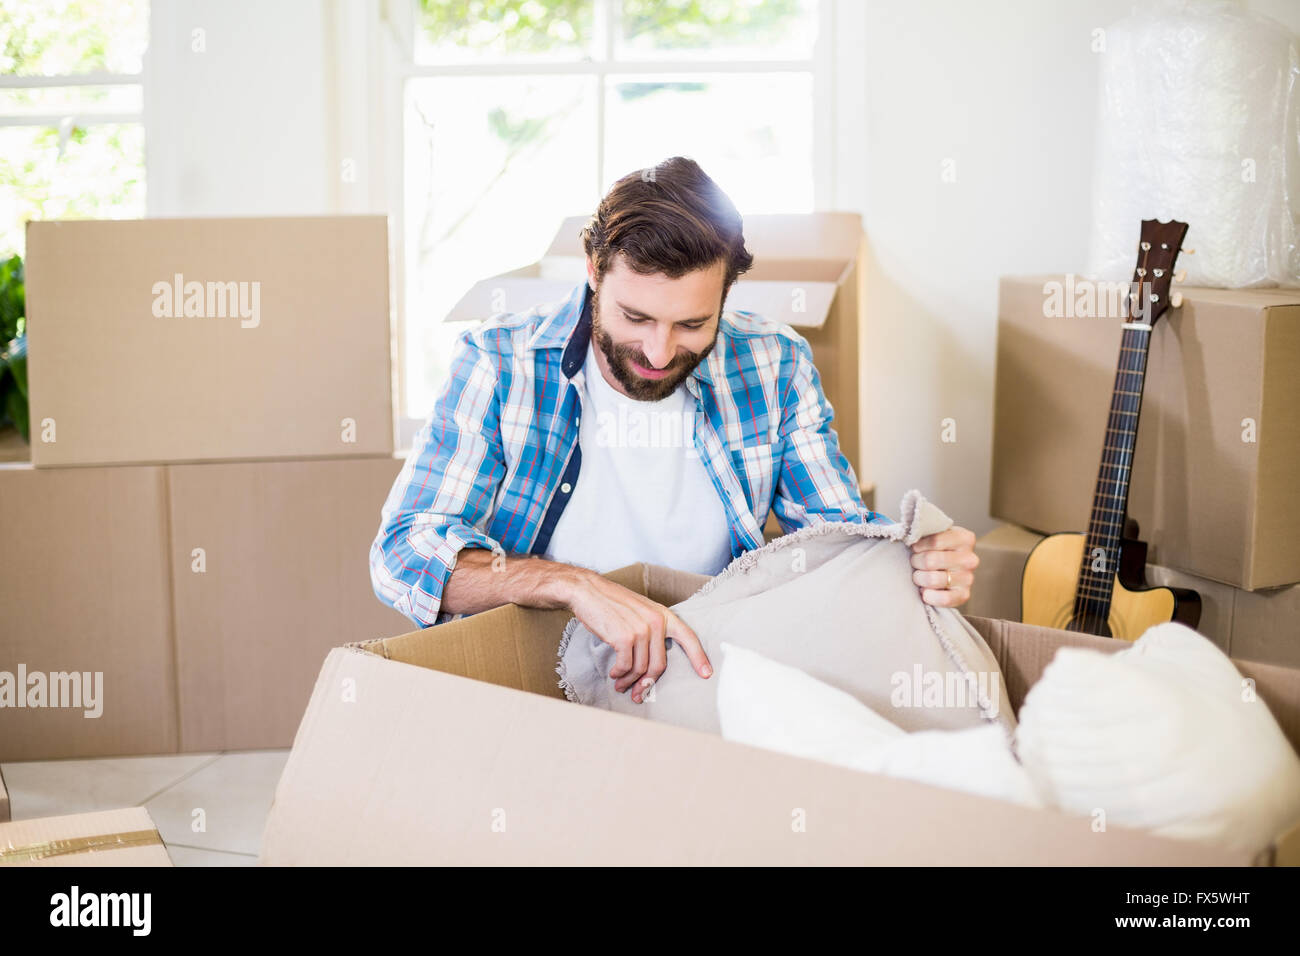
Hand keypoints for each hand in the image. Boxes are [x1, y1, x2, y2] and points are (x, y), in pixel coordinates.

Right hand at [564, 569, 711, 702]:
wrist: (587, 590)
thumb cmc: (610, 602)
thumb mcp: (639, 610)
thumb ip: (651, 629)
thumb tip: (651, 660)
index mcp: (663, 615)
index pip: (688, 637)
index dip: (699, 657)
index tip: (707, 674)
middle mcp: (656, 622)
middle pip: (659, 665)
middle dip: (648, 684)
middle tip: (638, 694)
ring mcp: (641, 630)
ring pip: (641, 668)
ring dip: (629, 681)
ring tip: (620, 684)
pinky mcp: (624, 638)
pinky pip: (626, 665)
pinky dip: (619, 673)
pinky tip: (614, 673)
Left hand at [909, 526, 977, 607]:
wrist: (942, 571)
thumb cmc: (934, 550)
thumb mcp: (933, 535)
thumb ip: (925, 532)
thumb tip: (911, 534)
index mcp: (965, 539)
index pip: (935, 541)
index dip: (918, 545)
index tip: (915, 547)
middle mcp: (970, 559)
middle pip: (930, 560)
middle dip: (916, 562)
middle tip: (916, 563)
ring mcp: (968, 578)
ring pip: (932, 579)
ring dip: (919, 578)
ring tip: (920, 576)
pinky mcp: (964, 596)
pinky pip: (942, 599)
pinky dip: (928, 595)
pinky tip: (926, 590)